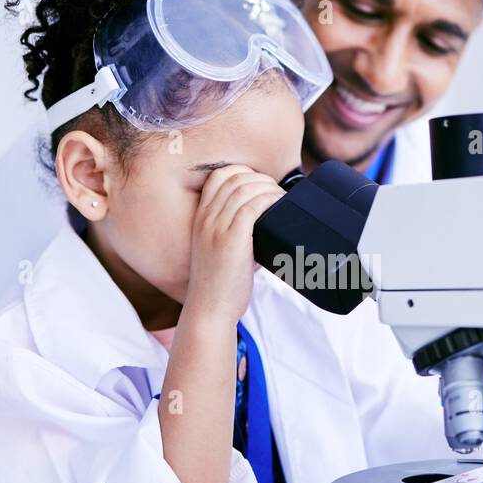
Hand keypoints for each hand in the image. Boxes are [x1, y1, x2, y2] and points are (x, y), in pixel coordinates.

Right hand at [185, 164, 283, 325]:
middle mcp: (205, 218)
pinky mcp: (231, 240)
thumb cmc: (220, 284)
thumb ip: (235, 231)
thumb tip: (266, 220)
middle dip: (261, 179)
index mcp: (200, 217)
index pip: (218, 176)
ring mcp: (216, 228)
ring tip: (282, 199)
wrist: (209, 309)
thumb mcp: (219, 249)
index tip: (261, 185)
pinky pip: (252, 207)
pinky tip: (279, 206)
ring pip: (245, 189)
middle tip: (276, 192)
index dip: (243, 173)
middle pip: (234, 177)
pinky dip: (270, 200)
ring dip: (269, 188)